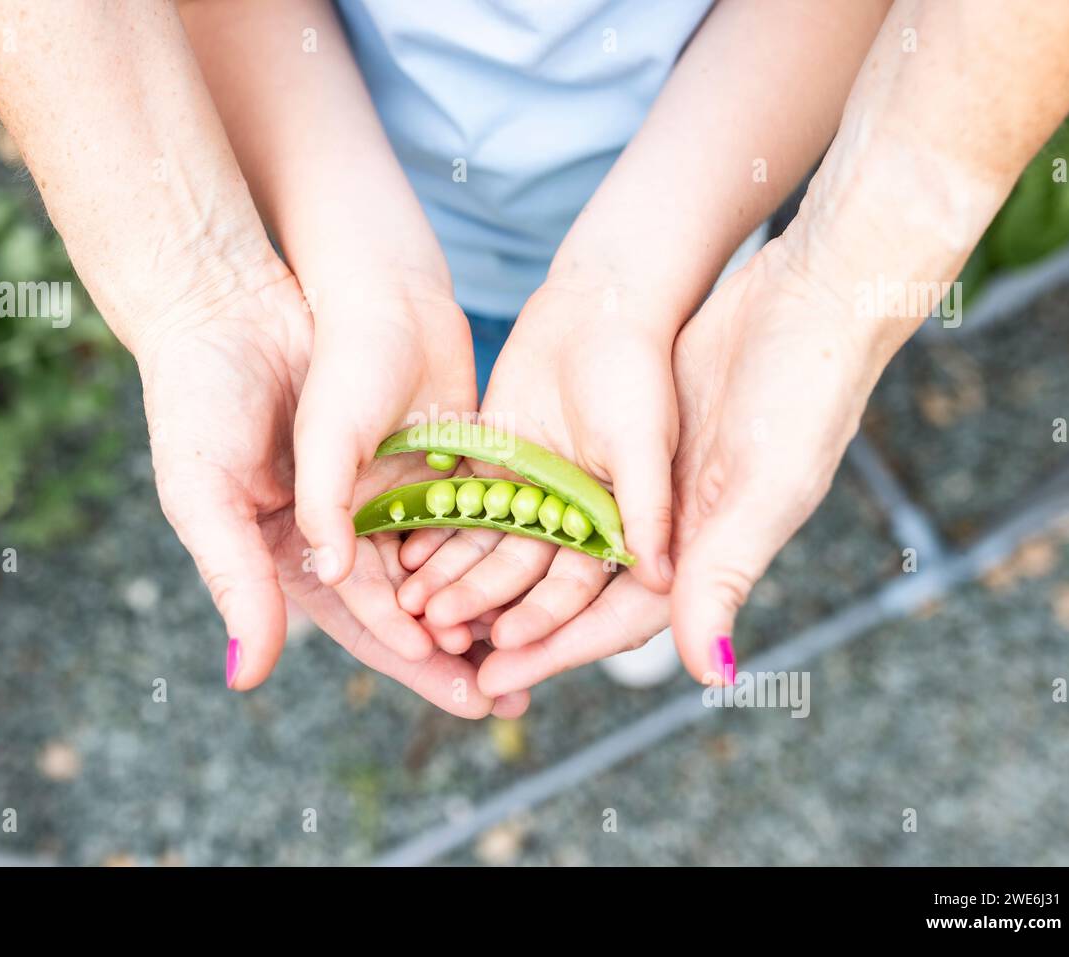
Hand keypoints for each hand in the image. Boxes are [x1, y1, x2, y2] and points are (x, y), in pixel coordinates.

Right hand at [133, 262, 525, 717]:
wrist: (225, 300)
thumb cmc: (198, 398)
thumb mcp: (206, 493)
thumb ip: (235, 576)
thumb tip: (249, 676)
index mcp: (290, 553)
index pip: (361, 622)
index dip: (412, 660)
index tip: (466, 693)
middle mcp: (341, 529)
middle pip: (414, 602)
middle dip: (462, 645)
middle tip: (517, 689)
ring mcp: (381, 484)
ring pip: (445, 554)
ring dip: (487, 593)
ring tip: (539, 631)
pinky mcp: (412, 441)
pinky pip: (460, 491)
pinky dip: (494, 525)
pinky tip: (537, 552)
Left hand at [395, 277, 678, 651]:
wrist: (603, 305)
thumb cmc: (641, 371)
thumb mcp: (647, 440)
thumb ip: (649, 507)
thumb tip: (660, 583)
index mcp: (636, 537)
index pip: (594, 605)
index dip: (550, 634)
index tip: (504, 655)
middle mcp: (587, 530)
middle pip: (534, 587)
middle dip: (487, 611)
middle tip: (440, 635)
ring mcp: (543, 501)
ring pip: (497, 554)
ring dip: (458, 581)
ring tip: (413, 606)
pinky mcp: (507, 469)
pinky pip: (471, 512)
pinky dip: (443, 533)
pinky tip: (408, 554)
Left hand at [477, 239, 893, 693]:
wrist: (801, 297)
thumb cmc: (802, 397)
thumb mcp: (763, 487)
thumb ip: (724, 573)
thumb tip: (707, 673)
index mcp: (698, 554)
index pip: (616, 618)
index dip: (556, 646)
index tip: (496, 670)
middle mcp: (656, 527)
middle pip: (566, 587)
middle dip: (504, 614)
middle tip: (439, 635)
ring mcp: (623, 480)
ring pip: (540, 536)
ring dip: (483, 564)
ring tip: (421, 588)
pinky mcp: (600, 435)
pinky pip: (534, 479)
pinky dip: (488, 501)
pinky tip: (437, 515)